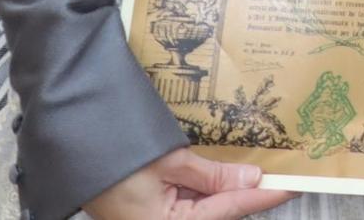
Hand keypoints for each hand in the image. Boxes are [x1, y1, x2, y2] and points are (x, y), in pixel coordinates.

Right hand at [83, 148, 294, 218]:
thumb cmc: (114, 159)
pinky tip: (223, 170)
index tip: (292, 187)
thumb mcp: (169, 162)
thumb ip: (212, 175)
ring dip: (227, 188)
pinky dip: (207, 185)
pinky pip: (189, 199)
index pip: (229, 209)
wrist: (72, 150)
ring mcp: (158, 218)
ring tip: (256, 168)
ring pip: (205, 205)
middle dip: (247, 192)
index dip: (263, 196)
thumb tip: (251, 177)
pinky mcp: (152, 209)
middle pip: (219, 210)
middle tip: (279, 174)